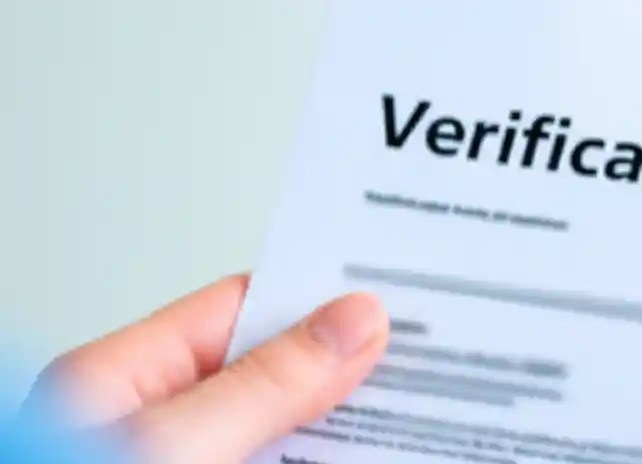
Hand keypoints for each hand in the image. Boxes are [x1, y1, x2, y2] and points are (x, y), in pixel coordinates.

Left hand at [20, 275, 389, 463]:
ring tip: (419, 417)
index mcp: (122, 381)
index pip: (238, 312)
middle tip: (421, 358)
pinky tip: (375, 457)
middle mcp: (156, 427)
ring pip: (287, 439)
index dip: (315, 297)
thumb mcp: (175, 448)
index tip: (388, 294)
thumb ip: (265, 388)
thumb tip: (349, 326)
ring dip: (349, 430)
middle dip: (346, 368)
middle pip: (271, 377)